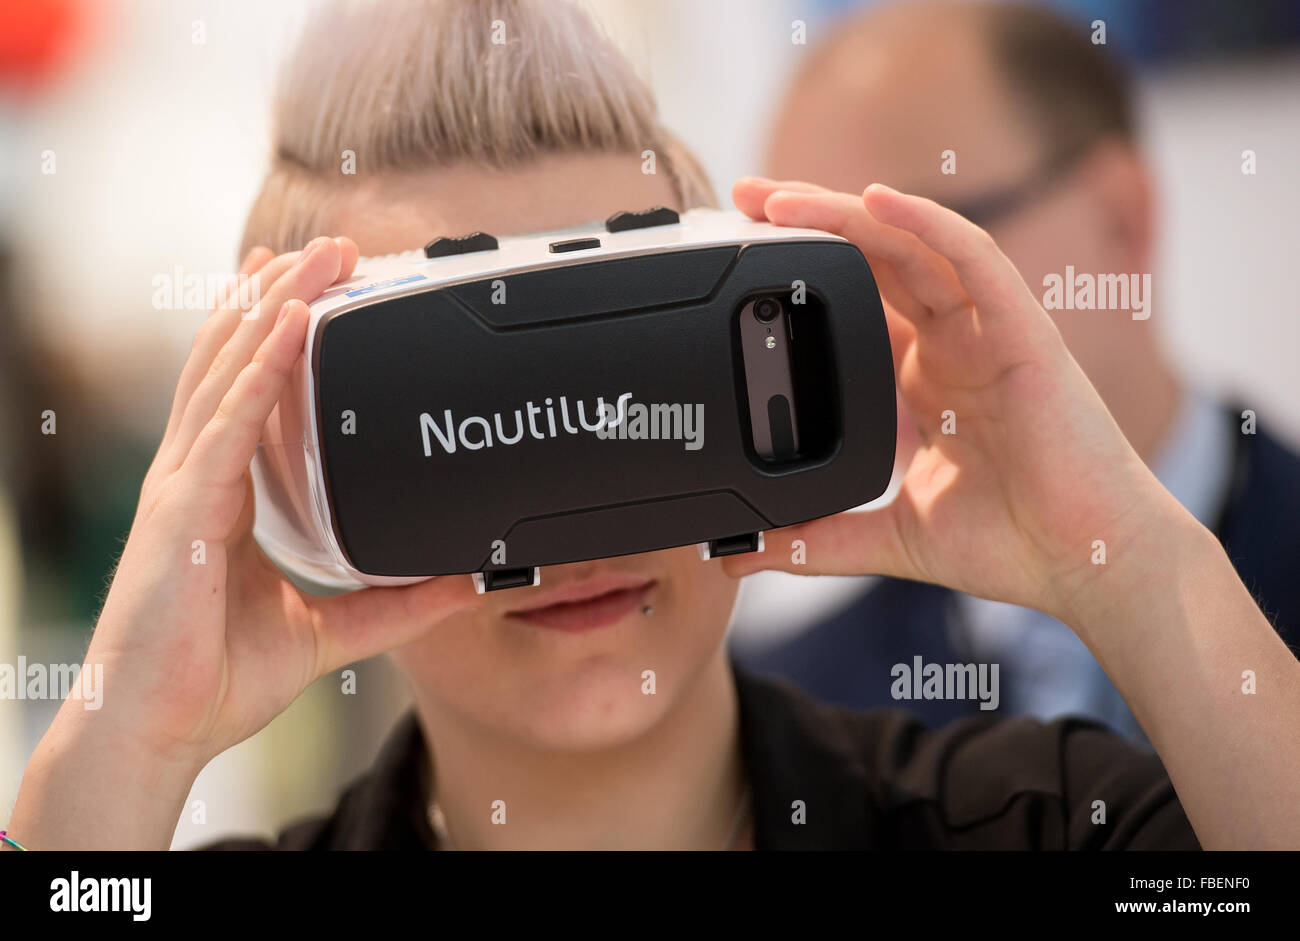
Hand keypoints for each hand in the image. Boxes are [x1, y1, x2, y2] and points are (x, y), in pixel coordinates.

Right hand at [12, 238, 479, 847]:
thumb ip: (393, 606)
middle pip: (236, 362)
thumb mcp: (328, 631)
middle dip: (280, 298)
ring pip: (228, 372)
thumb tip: (462, 585)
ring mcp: (182, 485)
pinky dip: (258, 365)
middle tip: (331, 248)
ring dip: (274, 306)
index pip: (244, 393)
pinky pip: (226, 422)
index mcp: (220, 496)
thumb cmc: (215, 680)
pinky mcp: (181, 509)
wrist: (159, 731)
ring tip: (316, 256)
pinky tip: (288, 320)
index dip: (273, 334)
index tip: (313, 289)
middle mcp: (196, 476)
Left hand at [726, 177, 1185, 623]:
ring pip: (912, 248)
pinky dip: (928, 224)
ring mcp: (987, 334)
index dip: (802, 271)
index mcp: (921, 379)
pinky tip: (878, 200)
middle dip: (810, 222)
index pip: (853, 302)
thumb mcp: (889, 536)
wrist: (1087, 565)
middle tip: (746, 197)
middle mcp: (951, 345)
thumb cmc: (1011, 543)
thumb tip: (743, 554)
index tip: (741, 256)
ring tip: (782, 197)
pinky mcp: (1024, 332)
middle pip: (872, 260)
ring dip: (848, 214)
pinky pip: (975, 259)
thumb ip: (817, 540)